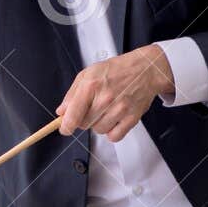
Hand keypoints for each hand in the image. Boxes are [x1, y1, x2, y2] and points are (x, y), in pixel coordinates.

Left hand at [57, 45, 173, 142]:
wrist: (146, 70)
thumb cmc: (117, 70)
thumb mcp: (89, 74)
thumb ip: (72, 94)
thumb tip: (61, 112)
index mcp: (91, 85)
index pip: (73, 114)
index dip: (66, 126)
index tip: (65, 129)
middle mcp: (105, 98)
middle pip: (84, 124)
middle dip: (84, 119)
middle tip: (93, 108)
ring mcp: (119, 109)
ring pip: (99, 130)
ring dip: (99, 124)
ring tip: (107, 110)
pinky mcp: (132, 118)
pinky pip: (114, 136)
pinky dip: (112, 131)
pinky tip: (114, 119)